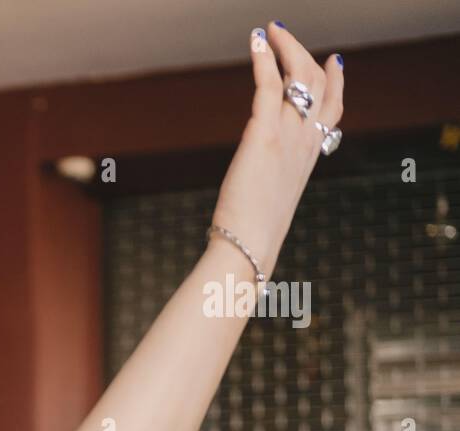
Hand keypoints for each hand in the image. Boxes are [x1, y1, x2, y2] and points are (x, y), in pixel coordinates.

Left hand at [211, 21, 344, 276]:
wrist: (248, 245)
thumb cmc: (252, 233)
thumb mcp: (272, 199)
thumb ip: (272, 180)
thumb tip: (254, 183)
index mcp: (311, 157)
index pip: (333, 111)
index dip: (336, 83)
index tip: (333, 61)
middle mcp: (306, 142)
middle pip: (320, 85)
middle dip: (305, 55)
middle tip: (286, 35)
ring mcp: (288, 137)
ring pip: (299, 78)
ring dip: (286, 49)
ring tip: (272, 30)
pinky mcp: (263, 135)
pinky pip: (270, 86)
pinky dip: (264, 60)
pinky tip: (257, 41)